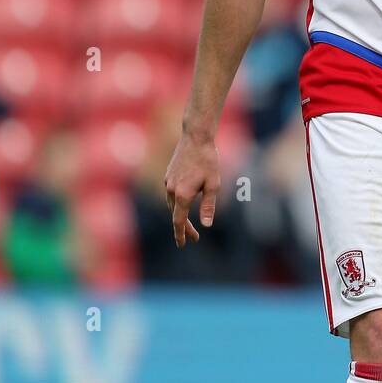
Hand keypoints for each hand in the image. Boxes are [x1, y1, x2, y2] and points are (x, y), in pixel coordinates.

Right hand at [163, 132, 220, 247]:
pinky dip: (177, 203)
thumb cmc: (208, 160)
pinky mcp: (168, 175)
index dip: (181, 234)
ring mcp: (167, 182)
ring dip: (180, 215)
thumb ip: (208, 205)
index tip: (184, 244)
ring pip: (172, 204)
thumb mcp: (214, 184)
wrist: (195, 137)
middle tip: (194, 238)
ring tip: (189, 224)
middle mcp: (171, 190)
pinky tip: (186, 202)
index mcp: (182, 194)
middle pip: (175, 215)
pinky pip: (171, 194)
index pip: (179, 221)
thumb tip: (207, 224)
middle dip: (184, 228)